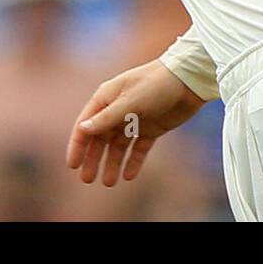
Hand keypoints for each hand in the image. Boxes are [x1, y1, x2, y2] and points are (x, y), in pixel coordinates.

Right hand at [66, 59, 207, 185]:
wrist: (190, 81)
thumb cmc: (156, 84)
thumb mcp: (130, 101)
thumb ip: (107, 117)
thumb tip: (83, 128)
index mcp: (107, 98)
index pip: (86, 124)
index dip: (78, 145)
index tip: (73, 165)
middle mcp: (118, 109)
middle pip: (100, 138)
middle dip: (93, 158)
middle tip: (87, 179)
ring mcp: (135, 119)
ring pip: (118, 146)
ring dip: (112, 163)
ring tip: (109, 182)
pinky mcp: (152, 128)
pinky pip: (138, 148)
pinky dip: (133, 161)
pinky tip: (129, 176)